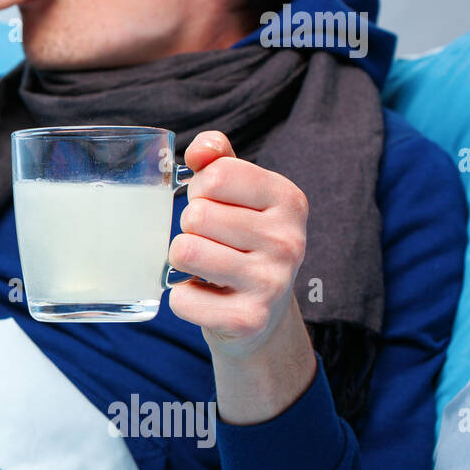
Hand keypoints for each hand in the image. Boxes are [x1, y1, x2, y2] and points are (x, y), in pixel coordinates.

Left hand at [168, 131, 317, 424]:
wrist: (261, 316)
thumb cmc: (241, 241)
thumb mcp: (238, 194)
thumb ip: (218, 160)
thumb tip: (202, 149)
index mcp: (288, 200)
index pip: (217, 173)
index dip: (202, 189)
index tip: (216, 206)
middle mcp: (288, 241)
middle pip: (196, 214)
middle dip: (190, 227)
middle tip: (211, 243)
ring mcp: (271, 283)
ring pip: (185, 252)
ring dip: (182, 260)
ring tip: (206, 267)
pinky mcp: (248, 319)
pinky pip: (181, 298)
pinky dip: (183, 298)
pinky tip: (206, 296)